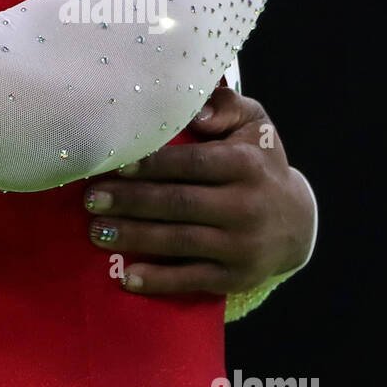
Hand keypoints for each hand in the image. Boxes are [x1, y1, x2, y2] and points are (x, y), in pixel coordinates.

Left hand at [83, 86, 314, 296]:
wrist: (296, 221)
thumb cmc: (256, 161)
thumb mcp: (253, 124)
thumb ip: (224, 105)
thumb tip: (196, 112)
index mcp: (246, 165)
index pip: (191, 163)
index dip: (151, 165)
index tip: (114, 165)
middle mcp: (247, 206)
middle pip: (179, 203)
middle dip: (130, 202)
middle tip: (90, 199)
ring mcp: (243, 246)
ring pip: (180, 242)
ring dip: (135, 238)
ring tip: (96, 231)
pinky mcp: (238, 278)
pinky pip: (193, 280)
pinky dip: (159, 281)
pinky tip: (127, 278)